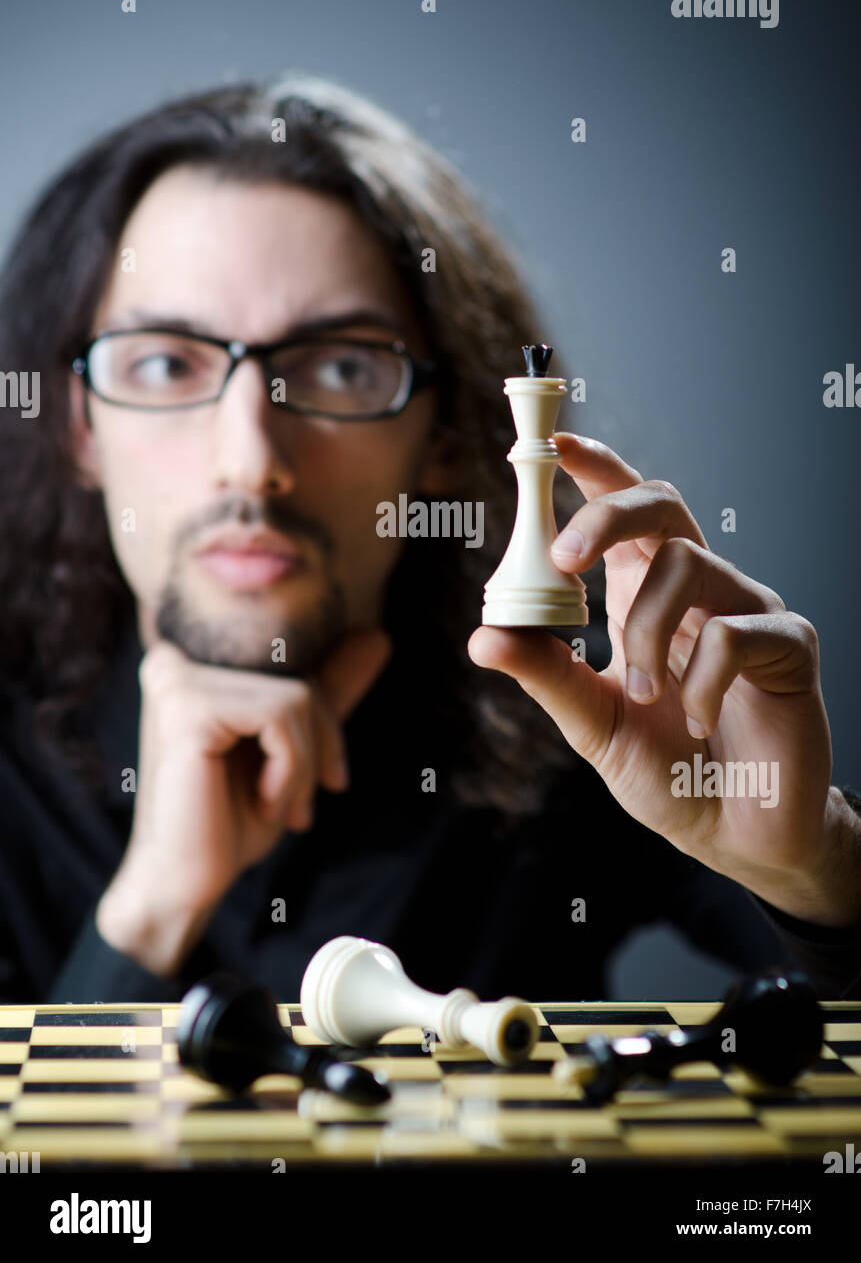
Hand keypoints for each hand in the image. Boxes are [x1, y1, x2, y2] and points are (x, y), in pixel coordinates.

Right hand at [97, 629, 389, 970]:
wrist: (184, 884)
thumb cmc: (231, 821)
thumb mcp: (291, 750)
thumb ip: (324, 693)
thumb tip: (378, 637)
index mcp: (192, 666)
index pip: (294, 672)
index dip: (324, 729)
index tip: (325, 779)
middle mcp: (176, 663)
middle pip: (298, 685)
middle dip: (317, 753)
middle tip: (300, 810)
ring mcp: (179, 682)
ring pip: (295, 700)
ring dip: (301, 769)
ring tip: (274, 809)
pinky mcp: (188, 707)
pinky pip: (280, 717)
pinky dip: (289, 771)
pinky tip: (262, 805)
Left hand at [468, 432, 856, 921]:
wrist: (737, 835)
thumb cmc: (669, 771)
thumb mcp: (594, 722)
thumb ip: (548, 676)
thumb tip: (483, 637)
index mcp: (646, 592)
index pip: (625, 509)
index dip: (596, 469)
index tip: (555, 444)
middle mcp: (697, 588)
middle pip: (663, 503)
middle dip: (608, 514)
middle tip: (563, 558)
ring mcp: (748, 609)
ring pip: (689, 565)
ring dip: (646, 631)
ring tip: (646, 691)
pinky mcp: (789, 644)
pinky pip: (733, 632)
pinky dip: (700, 681)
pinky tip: (699, 720)